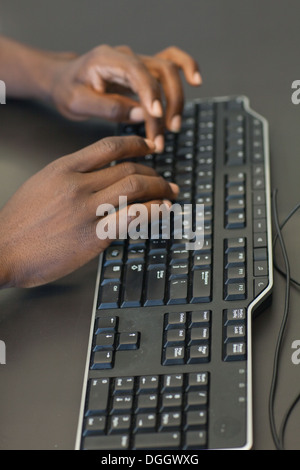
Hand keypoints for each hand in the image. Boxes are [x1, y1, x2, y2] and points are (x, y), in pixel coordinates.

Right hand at [0, 136, 178, 287]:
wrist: (2, 250)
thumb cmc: (19, 222)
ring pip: (134, 189)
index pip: (109, 147)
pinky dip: (152, 211)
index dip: (136, 144)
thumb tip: (98, 174)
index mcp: (63, 169)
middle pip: (128, 169)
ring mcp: (85, 210)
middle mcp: (77, 185)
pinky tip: (163, 210)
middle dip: (154, 173)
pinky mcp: (92, 236)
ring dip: (159, 189)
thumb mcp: (41, 185)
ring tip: (170, 194)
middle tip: (165, 180)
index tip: (149, 147)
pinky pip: (131, 218)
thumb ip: (70, 176)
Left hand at [50, 45, 201, 151]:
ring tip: (173, 128)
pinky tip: (196, 81)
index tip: (157, 117)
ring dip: (176, 100)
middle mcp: (126, 57)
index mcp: (107, 60)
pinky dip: (185, 68)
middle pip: (161, 71)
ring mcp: (137, 62)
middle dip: (168, 103)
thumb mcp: (78, 102)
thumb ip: (109, 107)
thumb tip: (141, 114)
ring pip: (168, 72)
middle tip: (165, 133)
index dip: (151, 94)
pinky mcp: (143, 71)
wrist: (63, 80)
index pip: (138, 72)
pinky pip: (170, 62)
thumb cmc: (68, 89)